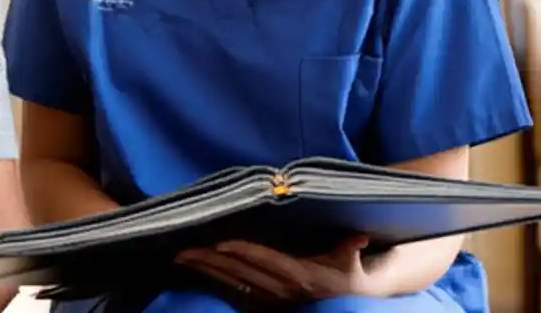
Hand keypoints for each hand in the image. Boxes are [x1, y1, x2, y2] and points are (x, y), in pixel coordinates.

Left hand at [174, 236, 379, 304]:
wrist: (349, 300)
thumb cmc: (347, 273)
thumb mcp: (350, 260)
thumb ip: (350, 246)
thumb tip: (359, 236)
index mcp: (301, 276)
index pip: (265, 260)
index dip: (242, 251)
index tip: (220, 242)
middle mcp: (282, 290)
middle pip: (240, 272)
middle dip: (211, 260)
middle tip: (184, 248)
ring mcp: (270, 299)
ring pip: (232, 283)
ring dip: (205, 270)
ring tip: (181, 257)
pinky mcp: (262, 305)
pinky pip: (232, 292)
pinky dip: (211, 280)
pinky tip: (193, 270)